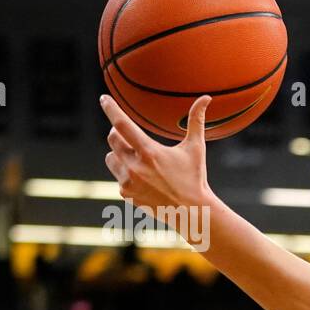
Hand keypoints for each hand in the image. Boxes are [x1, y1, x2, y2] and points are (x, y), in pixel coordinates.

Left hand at [101, 94, 212, 211]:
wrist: (191, 212)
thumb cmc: (194, 177)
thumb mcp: (196, 149)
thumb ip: (196, 121)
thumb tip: (206, 98)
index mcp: (149, 152)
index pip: (122, 124)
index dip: (111, 109)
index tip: (103, 98)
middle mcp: (135, 166)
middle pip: (112, 139)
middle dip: (119, 134)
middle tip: (129, 137)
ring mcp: (128, 181)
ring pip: (111, 157)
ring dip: (120, 155)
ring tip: (139, 162)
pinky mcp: (125, 193)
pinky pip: (117, 176)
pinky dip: (126, 174)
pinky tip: (144, 181)